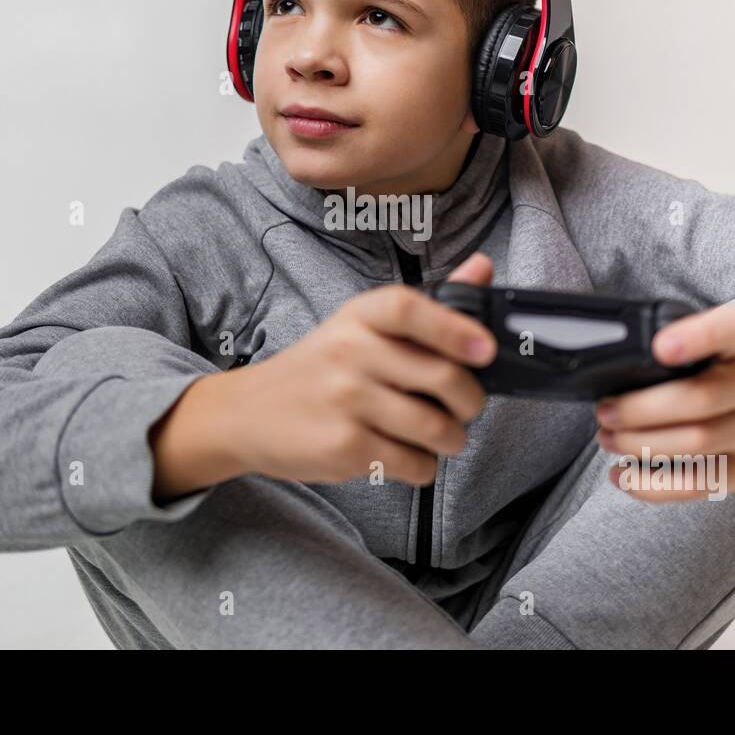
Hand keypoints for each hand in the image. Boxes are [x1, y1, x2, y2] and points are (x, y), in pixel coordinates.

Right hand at [219, 252, 497, 487]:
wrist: (247, 413)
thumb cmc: (319, 368)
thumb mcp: (360, 326)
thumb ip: (424, 305)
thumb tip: (484, 268)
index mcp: (359, 316)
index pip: (410, 308)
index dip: (455, 328)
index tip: (486, 350)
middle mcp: (350, 352)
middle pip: (441, 377)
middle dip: (471, 402)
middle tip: (465, 409)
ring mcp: (345, 400)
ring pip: (435, 428)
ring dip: (451, 440)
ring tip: (439, 436)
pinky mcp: (344, 446)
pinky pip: (413, 463)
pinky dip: (423, 466)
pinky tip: (406, 455)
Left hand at [595, 303, 734, 502]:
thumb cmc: (705, 372)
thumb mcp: (694, 347)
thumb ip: (660, 349)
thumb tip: (603, 371)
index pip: (732, 328)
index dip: (698, 336)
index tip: (660, 347)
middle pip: (701, 398)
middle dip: (641, 409)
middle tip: (605, 411)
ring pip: (697, 443)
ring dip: (640, 445)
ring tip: (608, 438)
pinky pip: (696, 484)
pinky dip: (651, 484)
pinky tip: (622, 475)